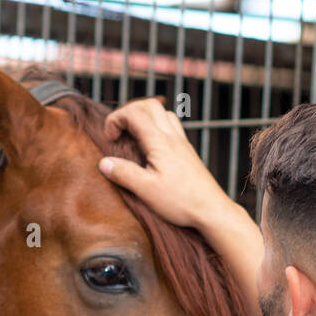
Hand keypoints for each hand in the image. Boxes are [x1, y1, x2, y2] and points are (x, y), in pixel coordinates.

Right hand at [99, 97, 233, 232]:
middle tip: (119, 132)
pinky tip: (152, 147)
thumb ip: (124, 173)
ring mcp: (182, 143)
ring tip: (133, 137)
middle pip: (149, 105)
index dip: (115, 119)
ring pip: (162, 113)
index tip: (109, 138)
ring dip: (144, 117)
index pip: (133, 113)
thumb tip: (104, 163)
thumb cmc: (181, 201)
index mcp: (160, 142)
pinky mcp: (187, 152)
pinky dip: (157, 127)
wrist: (211, 210)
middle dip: (128, 111)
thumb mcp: (146, 190)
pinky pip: (172, 127)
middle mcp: (172, 136)